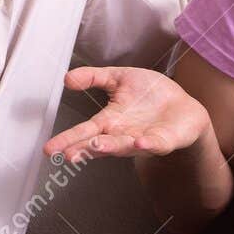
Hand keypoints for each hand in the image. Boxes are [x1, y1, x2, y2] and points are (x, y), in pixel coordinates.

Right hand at [45, 65, 210, 164]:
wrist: (182, 106)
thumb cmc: (150, 95)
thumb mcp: (119, 78)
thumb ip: (94, 78)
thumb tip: (67, 78)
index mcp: (110, 121)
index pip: (85, 131)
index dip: (68, 139)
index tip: (50, 149)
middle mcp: (122, 134)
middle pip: (99, 144)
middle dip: (84, 149)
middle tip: (68, 155)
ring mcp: (142, 140)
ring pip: (124, 146)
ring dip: (110, 146)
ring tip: (95, 146)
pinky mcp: (164, 141)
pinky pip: (154, 144)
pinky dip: (146, 144)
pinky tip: (138, 143)